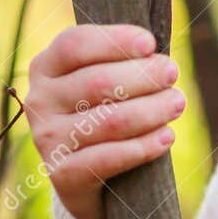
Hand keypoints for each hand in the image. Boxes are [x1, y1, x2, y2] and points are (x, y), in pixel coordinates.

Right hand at [24, 25, 185, 218]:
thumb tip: (161, 58)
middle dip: (143, 76)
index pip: (75, 45)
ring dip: (151, 110)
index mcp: (46, 67)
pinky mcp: (61, 174)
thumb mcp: (104, 82)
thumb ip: (122, 62)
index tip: (150, 43)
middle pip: (97, 81)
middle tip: (172, 74)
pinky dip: (143, 146)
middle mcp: (40, 100)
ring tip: (177, 103)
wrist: (88, 178)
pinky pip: (108, 158)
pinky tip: (166, 137)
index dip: (115, 41)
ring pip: (110, 120)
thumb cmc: (105, 113)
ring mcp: (48, 139)